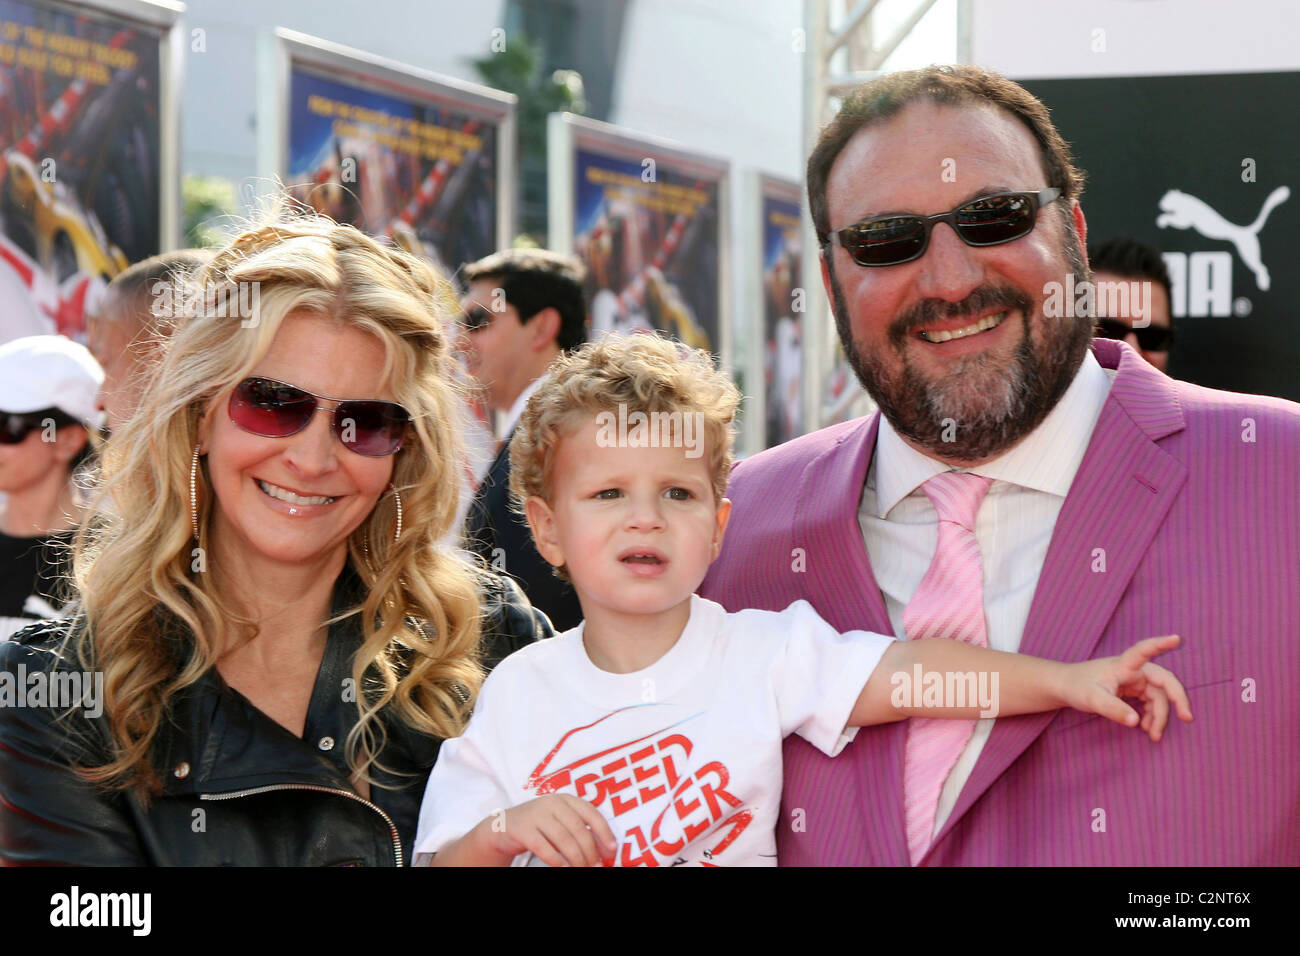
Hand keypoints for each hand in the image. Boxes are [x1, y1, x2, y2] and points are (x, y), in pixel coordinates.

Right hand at [481, 795, 617, 866]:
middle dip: (590, 851)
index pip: (590, 812)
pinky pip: (543, 847)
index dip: (604, 831)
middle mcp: (552, 802)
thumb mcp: (559, 821)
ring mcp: (536, 814)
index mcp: (565, 799)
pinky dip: (556, 860)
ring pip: (562, 839)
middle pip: (577, 829)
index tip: (612, 849)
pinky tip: (564, 868)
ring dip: (576, 858)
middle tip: (595, 866)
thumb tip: (604, 850)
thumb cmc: (539, 826)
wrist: (504, 826)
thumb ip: (578, 830)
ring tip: (581, 869)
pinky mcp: (522, 829)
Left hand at [1062, 635, 1193, 740]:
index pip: (1143, 651)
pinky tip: (1146, 728)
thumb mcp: (1092, 699)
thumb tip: (1136, 723)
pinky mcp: (1134, 689)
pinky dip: (1152, 716)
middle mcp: (1133, 670)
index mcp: (1123, 665)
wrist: (1066, 687)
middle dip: (1177, 699)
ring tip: (1153, 735)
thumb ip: (1113, 709)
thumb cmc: (1077, 687)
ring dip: (1160, 716)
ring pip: (1158, 697)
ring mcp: (1135, 680)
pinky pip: (1151, 703)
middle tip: (1186, 718)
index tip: (1176, 638)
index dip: (1160, 644)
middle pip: (1163, 682)